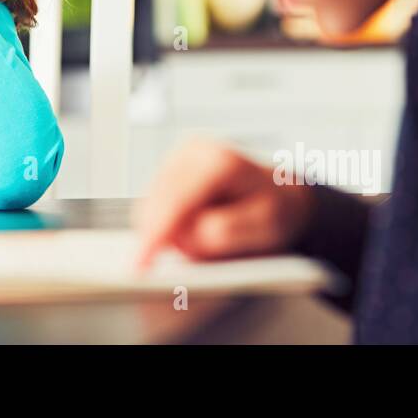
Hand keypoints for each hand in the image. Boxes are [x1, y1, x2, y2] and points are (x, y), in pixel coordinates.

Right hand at [131, 139, 315, 269]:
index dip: (156, 235)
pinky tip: (191, 230)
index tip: (140, 266)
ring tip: (204, 242)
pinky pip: (151, 208)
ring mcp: (175, 159)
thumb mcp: (266, 226)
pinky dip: (166, 227)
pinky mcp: (165, 171)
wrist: (276, 192)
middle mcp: (192, 152)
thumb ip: (224, 232)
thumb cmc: (274, 209)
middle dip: (164, 239)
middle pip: (155, 206)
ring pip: (149, 209)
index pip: (176, 200)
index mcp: (219, 160)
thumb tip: (184, 236)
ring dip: (167, 233)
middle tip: (188, 262)